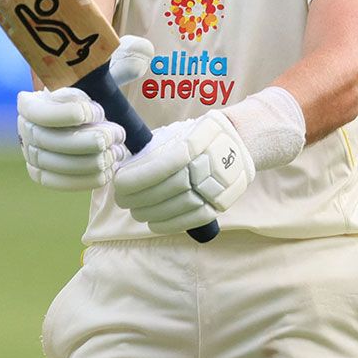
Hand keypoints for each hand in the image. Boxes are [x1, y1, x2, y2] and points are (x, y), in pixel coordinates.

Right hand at [15, 35, 153, 190]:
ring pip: (54, 162)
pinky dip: (84, 179)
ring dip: (89, 160)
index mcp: (31, 101)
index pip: (37, 111)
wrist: (89, 122)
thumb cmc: (95, 93)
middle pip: (47, 140)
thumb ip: (124, 59)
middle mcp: (25, 128)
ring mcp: (31, 154)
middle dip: (85, 140)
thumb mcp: (106, 73)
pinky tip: (107, 170)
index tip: (96, 109)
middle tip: (116, 134)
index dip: (65, 113)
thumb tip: (143, 53)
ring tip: (117, 151)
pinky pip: (57, 182)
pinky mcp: (41, 174)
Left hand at [113, 111, 254, 233]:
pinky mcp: (223, 202)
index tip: (119, 183)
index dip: (137, 177)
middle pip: (168, 187)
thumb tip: (124, 170)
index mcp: (195, 142)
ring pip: (179, 206)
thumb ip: (152, 149)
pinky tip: (152, 223)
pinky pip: (194, 218)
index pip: (162, 165)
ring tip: (135, 211)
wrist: (238, 141)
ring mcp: (218, 186)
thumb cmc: (196, 136)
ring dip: (150, 213)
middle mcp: (209, 165)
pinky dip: (170, 224)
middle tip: (121, 199)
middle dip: (138, 197)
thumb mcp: (175, 133)